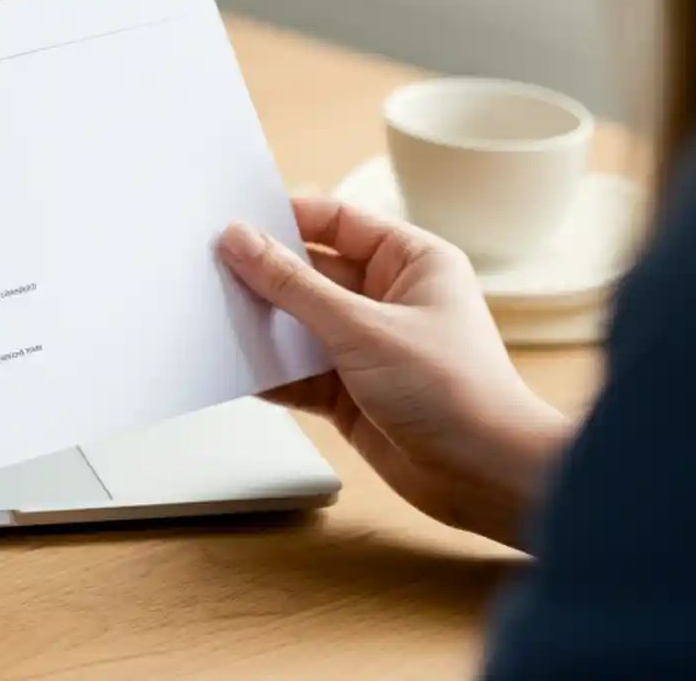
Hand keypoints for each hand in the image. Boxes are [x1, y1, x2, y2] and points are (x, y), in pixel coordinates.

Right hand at [219, 198, 571, 548]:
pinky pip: (295, 370)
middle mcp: (388, 299)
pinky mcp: (348, 392)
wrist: (484, 477)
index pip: (337, 221)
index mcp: (411, 262)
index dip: (286, 220)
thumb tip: (242, 241)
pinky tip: (233, 366)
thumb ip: (294, 285)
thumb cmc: (457, 393)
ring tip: (214, 317)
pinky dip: (267, 370)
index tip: (235, 225)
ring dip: (262, 324)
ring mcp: (366, 347)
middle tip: (211, 271)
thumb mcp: (362, 328)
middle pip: (310, 273)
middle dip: (264, 275)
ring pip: (298, 324)